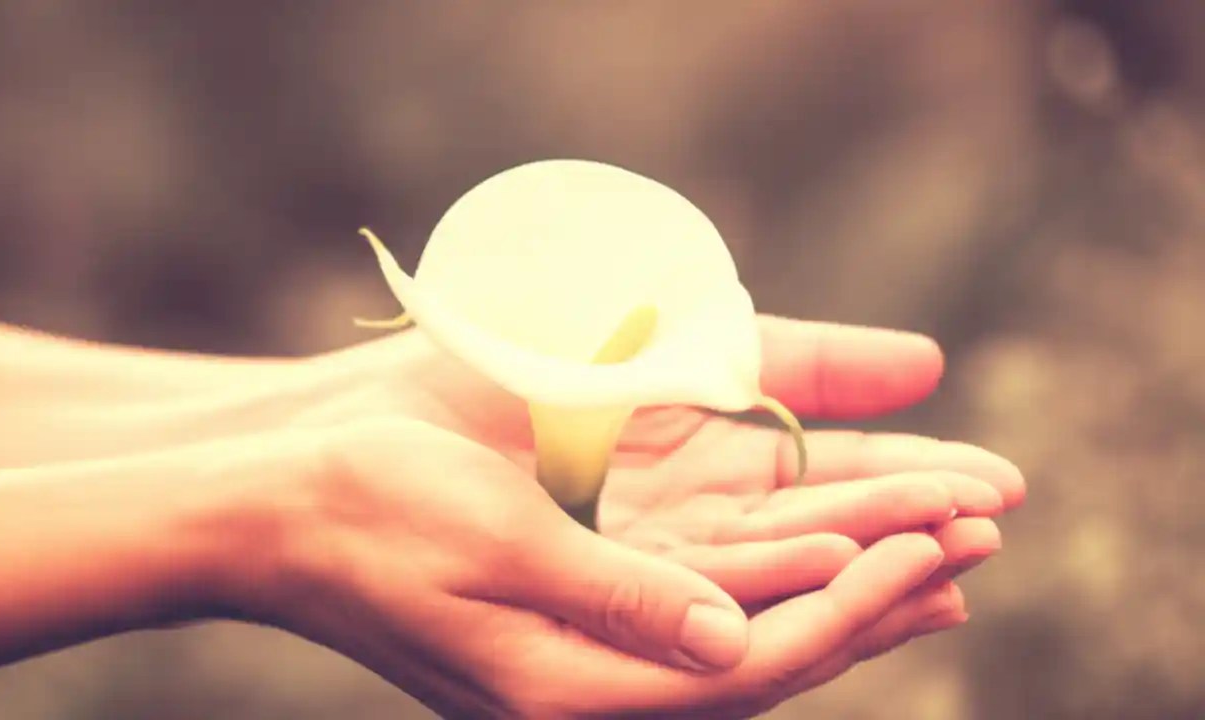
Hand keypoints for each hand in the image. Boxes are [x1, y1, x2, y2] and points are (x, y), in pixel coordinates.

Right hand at [224, 419, 952, 718]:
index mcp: (568, 684)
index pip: (744, 664)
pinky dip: (775, 573)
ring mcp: (583, 649)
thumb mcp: (491, 544)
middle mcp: (588, 683)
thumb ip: (618, 598)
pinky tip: (822, 546)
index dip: (843, 608)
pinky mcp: (576, 608)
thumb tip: (736, 640)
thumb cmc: (369, 510)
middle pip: (764, 657)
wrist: (279, 506)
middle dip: (872, 602)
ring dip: (839, 590)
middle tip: (975, 544)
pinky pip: (702, 601)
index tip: (929, 547)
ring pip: (744, 630)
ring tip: (938, 555)